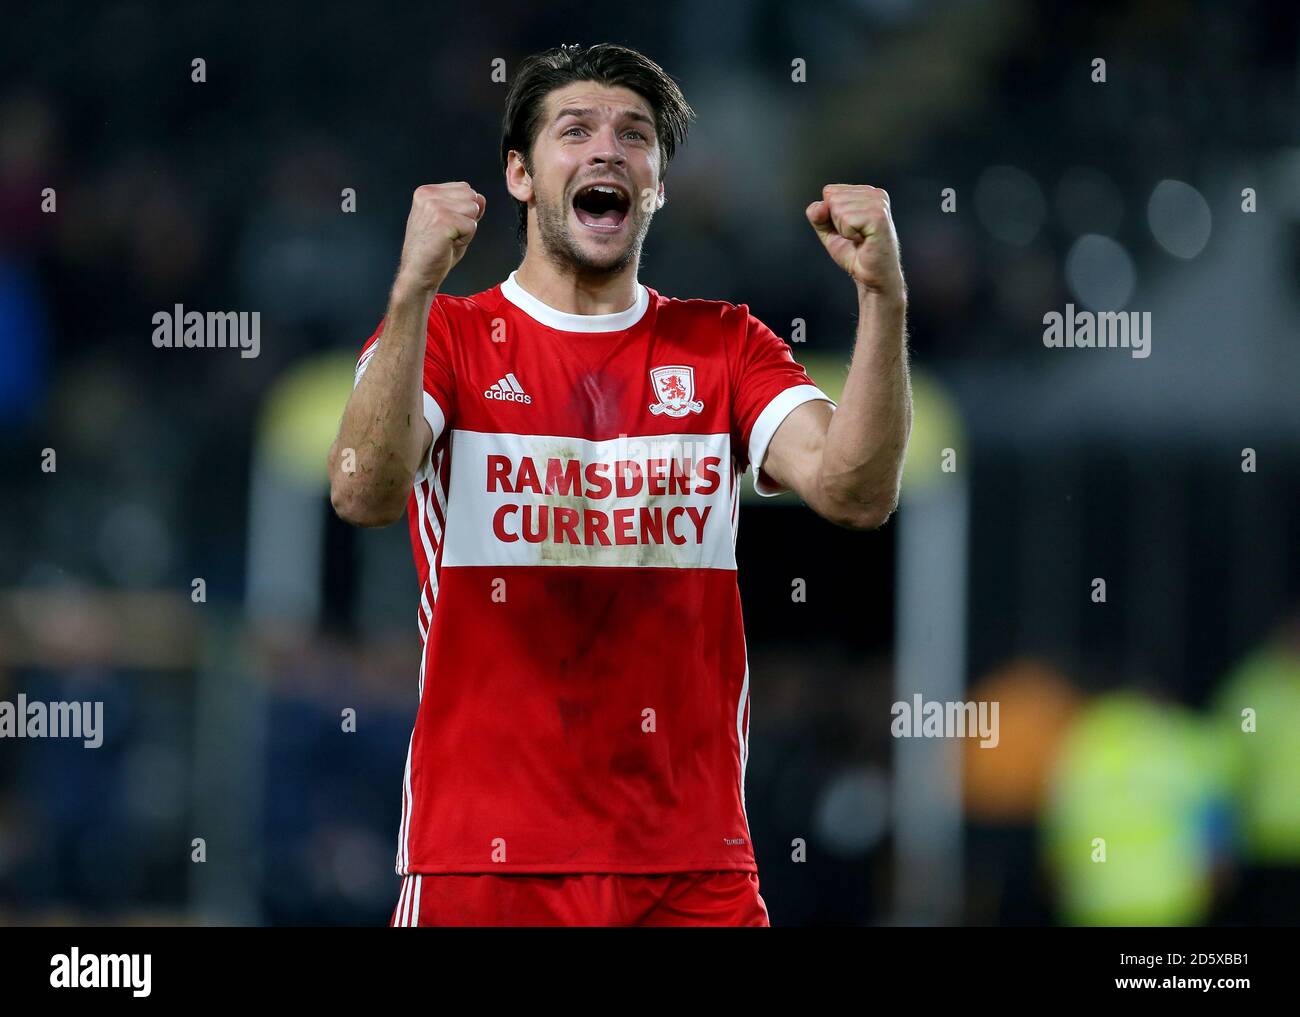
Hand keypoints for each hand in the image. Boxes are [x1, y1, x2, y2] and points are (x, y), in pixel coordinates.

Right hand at [396, 182, 485, 294]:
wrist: (418, 273)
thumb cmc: (432, 251)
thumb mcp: (450, 222)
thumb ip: (465, 207)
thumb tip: (481, 198)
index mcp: (426, 192)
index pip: (465, 188)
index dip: (464, 210)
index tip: (447, 226)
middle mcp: (428, 195)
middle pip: (472, 196)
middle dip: (467, 218)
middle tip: (449, 234)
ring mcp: (434, 206)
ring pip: (473, 209)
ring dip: (466, 228)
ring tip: (448, 239)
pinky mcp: (443, 220)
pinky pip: (472, 226)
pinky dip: (466, 239)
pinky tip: (449, 244)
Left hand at [806, 184, 903, 299]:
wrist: (872, 277)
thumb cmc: (855, 254)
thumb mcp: (829, 231)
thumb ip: (818, 215)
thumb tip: (821, 205)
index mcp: (866, 192)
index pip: (829, 191)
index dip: (830, 216)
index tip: (848, 229)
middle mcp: (875, 194)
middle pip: (832, 198)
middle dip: (836, 222)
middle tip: (854, 236)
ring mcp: (879, 204)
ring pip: (838, 208)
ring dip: (844, 230)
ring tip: (860, 239)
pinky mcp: (879, 216)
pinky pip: (846, 219)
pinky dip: (849, 234)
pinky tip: (863, 240)